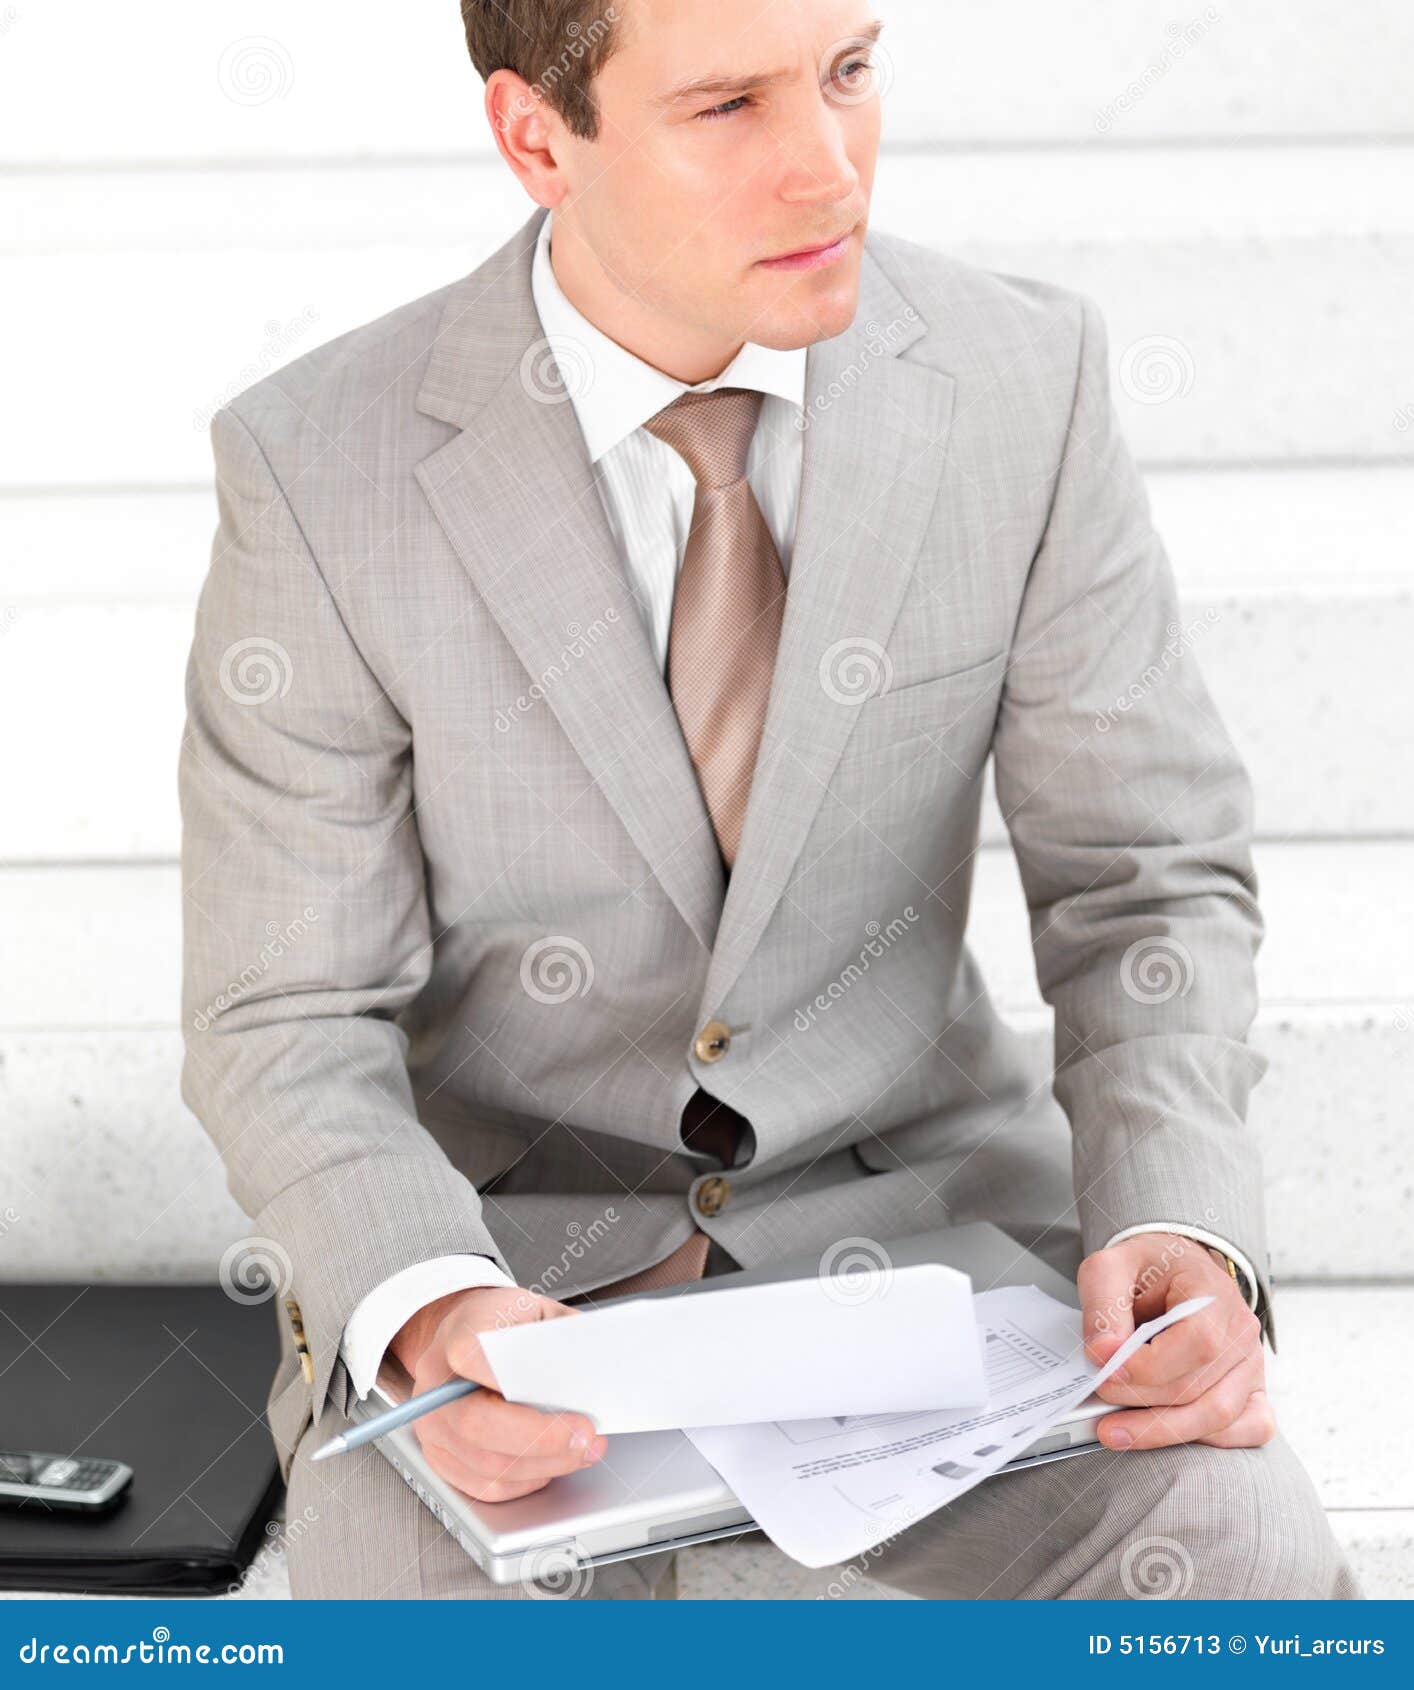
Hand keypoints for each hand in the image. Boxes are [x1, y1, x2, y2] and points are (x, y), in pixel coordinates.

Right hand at [389, 1284, 607, 1502]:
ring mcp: (433, 1424)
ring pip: (486, 1463)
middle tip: (584, 1436)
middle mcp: (436, 1382)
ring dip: (545, 1464)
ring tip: (582, 1450)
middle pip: (477, 1423)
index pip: (468, 1353)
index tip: (552, 1388)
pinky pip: (485, 1486)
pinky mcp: (440, 1456)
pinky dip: (526, 1480)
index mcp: (457, 1333)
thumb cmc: (504, 1323)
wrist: (468, 1332)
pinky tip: (551, 1463)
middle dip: (541, 1438)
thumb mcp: (537, 1311)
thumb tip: (595, 1367)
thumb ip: (562, 1334)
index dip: (502, 1374)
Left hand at [1079, 1233, 1273, 1451]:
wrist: (1174, 1266)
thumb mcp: (1111, 1267)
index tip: (1106, 1369)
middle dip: (1142, 1400)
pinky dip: (1210, 1440)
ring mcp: (1251, 1363)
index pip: (1196, 1343)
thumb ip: (1102, 1305)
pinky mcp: (1251, 1388)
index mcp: (1214, 1293)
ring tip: (1115, 1432)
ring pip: (1219, 1414)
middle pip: (1200, 1385)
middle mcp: (1241, 1331)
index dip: (1149, 1366)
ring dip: (1162, 1430)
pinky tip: (1165, 1437)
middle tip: (1098, 1396)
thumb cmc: (1148, 1266)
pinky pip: (1250, 1427)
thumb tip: (1102, 1353)